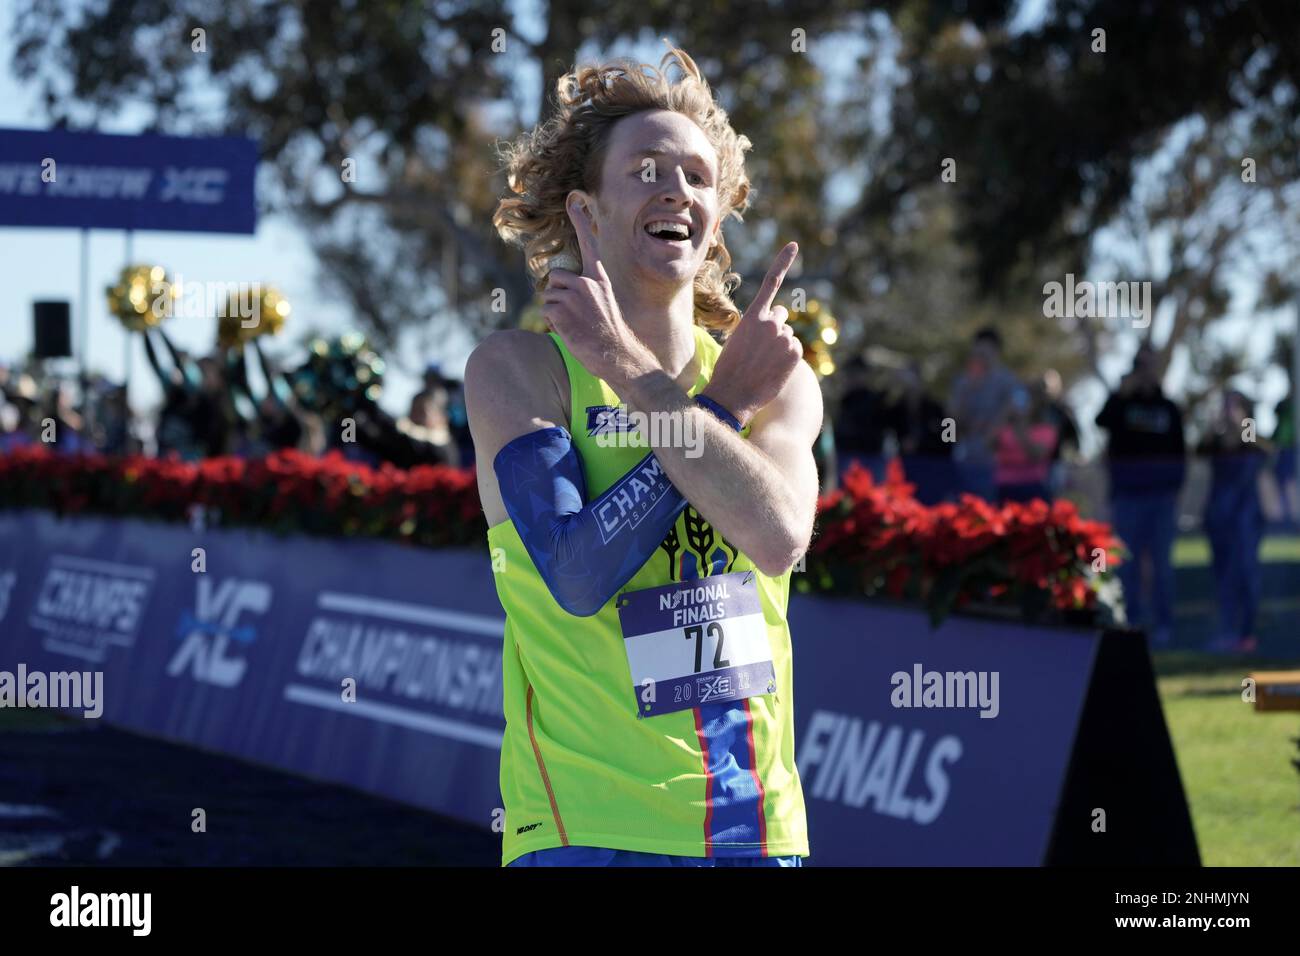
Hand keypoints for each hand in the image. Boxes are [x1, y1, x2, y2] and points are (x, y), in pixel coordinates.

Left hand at [541, 197, 656, 386]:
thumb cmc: (610, 334)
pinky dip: (552, 322)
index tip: (574, 200)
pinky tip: (569, 330)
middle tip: (575, 315)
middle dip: (558, 295)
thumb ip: (588, 292)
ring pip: (548, 296)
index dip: (580, 222)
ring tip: (574, 325)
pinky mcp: (561, 309)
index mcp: (599, 278)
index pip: (589, 244)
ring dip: (555, 311)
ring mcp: (573, 295)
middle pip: (556, 278)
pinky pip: (546, 310)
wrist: (616, 354)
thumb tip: (566, 289)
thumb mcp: (604, 305)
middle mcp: (586, 282)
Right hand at [702, 242, 802, 426]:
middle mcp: (771, 322)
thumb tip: (779, 320)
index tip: (794, 245)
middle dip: (774, 328)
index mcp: (752, 317)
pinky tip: (773, 370)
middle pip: (781, 317)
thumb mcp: (737, 340)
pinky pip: (794, 349)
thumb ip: (757, 326)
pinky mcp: (794, 353)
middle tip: (759, 350)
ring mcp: (784, 337)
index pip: (771, 283)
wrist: (733, 394)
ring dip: (779, 346)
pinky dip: (787, 358)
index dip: (783, 262)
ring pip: (787, 335)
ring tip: (763, 364)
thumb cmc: (729, 369)